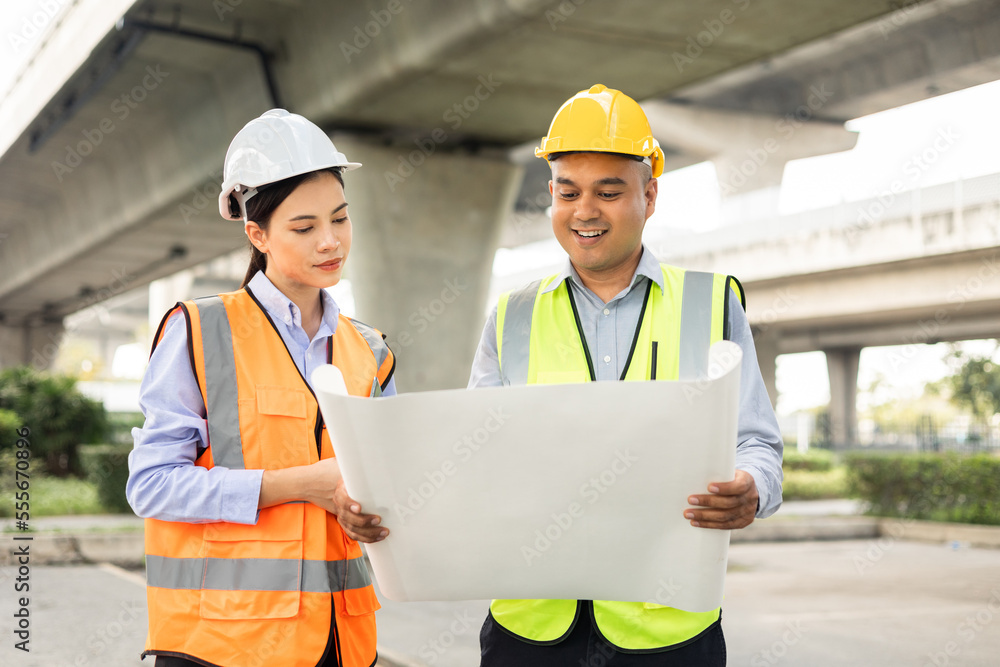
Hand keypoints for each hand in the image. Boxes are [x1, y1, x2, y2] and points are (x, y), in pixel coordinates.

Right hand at [259, 458, 387, 542]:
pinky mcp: (342, 518)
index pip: (341, 498)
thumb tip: (371, 449)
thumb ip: (353, 461)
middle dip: (364, 521)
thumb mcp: (339, 462)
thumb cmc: (327, 469)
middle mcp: (338, 502)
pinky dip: (364, 537)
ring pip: (352, 528)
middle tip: (379, 519)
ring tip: (383, 531)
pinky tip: (376, 537)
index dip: (349, 504)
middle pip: (348, 517)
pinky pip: (351, 532)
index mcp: (338, 488)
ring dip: (368, 533)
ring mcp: (339, 512)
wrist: (309, 482)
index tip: (359, 507)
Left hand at [684, 469, 757, 529]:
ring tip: (689, 514)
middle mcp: (750, 498)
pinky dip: (708, 524)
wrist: (748, 492)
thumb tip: (695, 475)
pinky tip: (696, 522)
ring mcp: (747, 512)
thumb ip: (719, 474)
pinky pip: (724, 526)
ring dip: (704, 516)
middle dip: (708, 502)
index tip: (709, 487)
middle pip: (728, 503)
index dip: (724, 488)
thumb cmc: (732, 479)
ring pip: (725, 517)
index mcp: (747, 482)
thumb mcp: (730, 472)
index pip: (738, 486)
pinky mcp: (742, 523)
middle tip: (690, 500)